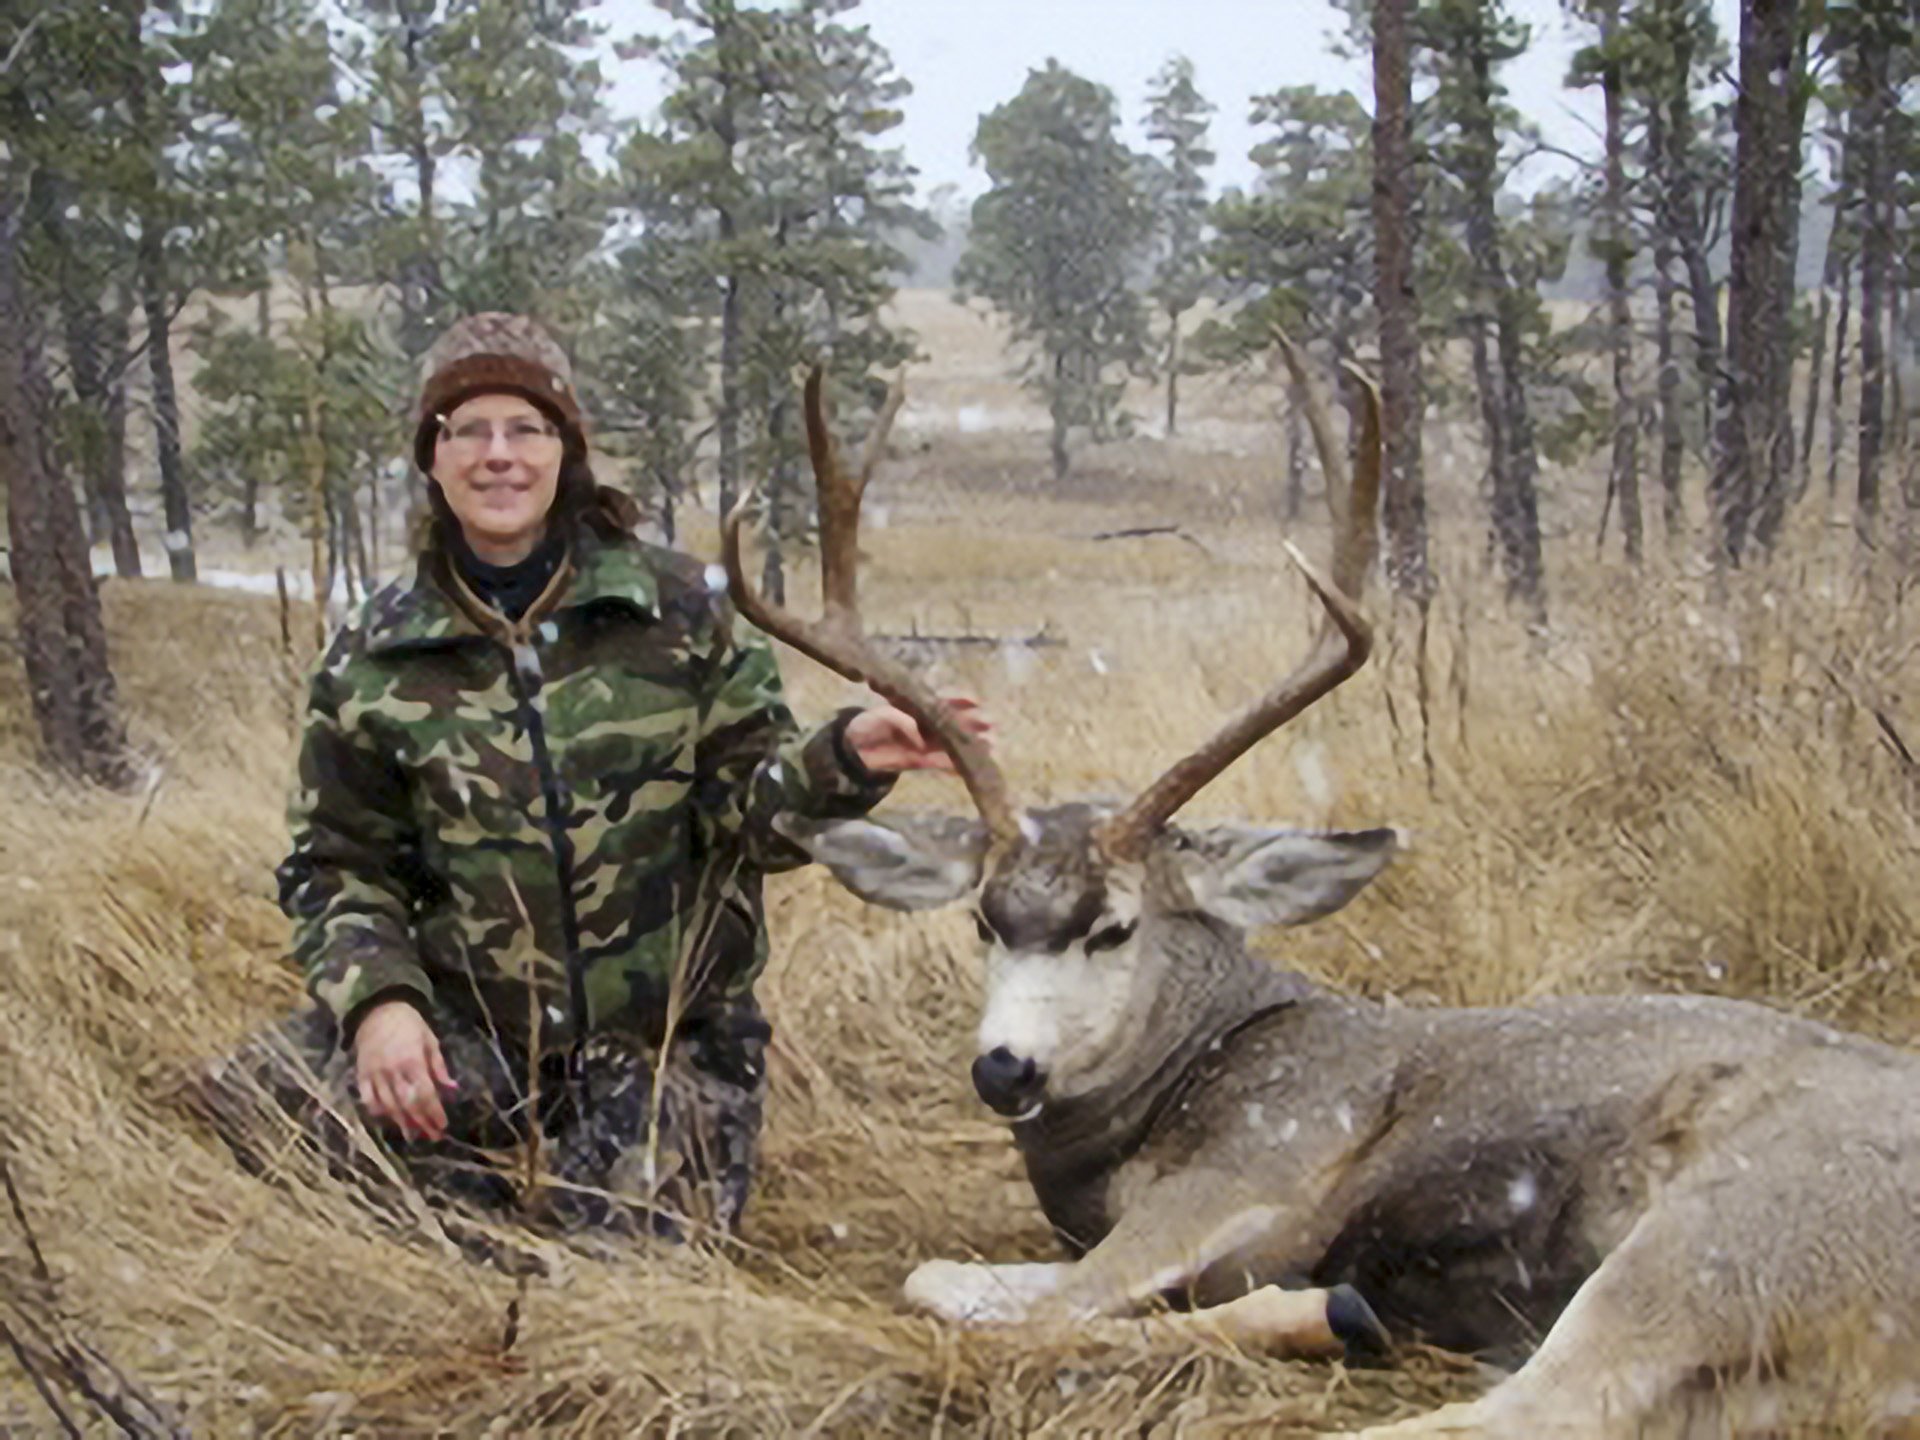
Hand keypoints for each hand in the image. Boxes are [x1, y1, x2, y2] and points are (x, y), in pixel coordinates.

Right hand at [354, 1000, 456, 1141]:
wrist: (378, 1010)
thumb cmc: (410, 1024)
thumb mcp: (430, 1040)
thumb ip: (439, 1066)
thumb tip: (452, 1088)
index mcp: (412, 1061)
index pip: (425, 1094)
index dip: (434, 1112)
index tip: (443, 1126)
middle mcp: (393, 1071)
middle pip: (408, 1104)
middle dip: (421, 1122)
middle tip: (432, 1137)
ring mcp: (375, 1074)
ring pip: (388, 1105)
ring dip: (401, 1122)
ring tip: (412, 1135)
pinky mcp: (361, 1074)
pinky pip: (367, 1097)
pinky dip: (376, 1110)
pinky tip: (386, 1118)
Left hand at [844, 695, 993, 774]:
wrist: (853, 747)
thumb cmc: (868, 724)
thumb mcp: (885, 717)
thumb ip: (906, 725)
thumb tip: (922, 741)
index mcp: (917, 707)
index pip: (942, 701)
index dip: (959, 701)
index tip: (975, 702)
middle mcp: (925, 723)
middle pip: (953, 722)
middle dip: (972, 723)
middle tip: (991, 724)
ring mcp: (925, 743)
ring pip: (952, 743)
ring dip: (970, 744)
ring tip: (990, 746)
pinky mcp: (921, 761)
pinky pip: (942, 763)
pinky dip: (955, 766)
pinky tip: (969, 768)